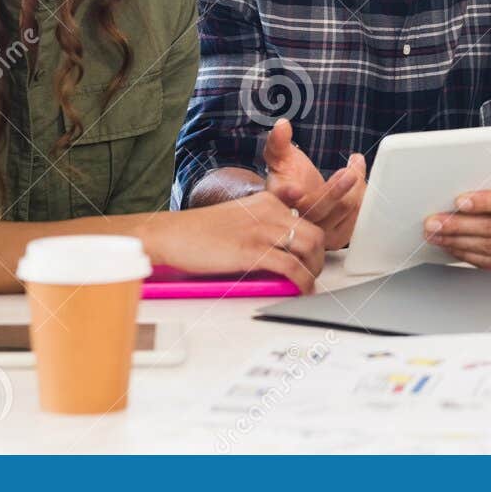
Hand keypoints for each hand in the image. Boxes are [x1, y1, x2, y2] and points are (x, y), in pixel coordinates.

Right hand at [147, 190, 325, 292]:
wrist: (170, 235)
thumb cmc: (198, 233)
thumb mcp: (238, 220)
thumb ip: (261, 227)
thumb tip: (280, 251)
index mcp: (266, 202)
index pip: (306, 216)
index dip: (318, 238)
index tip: (319, 253)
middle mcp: (269, 211)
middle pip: (315, 232)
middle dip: (320, 257)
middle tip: (313, 272)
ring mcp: (261, 229)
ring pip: (309, 247)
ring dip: (314, 269)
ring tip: (306, 283)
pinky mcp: (252, 250)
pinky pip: (291, 267)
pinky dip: (301, 281)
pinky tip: (300, 289)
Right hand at [263, 119, 365, 249]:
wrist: (303, 199)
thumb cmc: (290, 176)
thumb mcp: (280, 157)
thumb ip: (278, 141)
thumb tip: (282, 125)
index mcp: (278, 201)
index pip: (281, 201)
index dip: (287, 196)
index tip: (295, 189)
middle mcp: (297, 221)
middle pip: (319, 207)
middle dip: (337, 188)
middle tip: (353, 166)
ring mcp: (318, 232)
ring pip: (344, 210)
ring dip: (356, 184)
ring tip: (355, 165)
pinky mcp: (338, 238)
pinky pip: (358, 218)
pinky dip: (363, 195)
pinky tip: (359, 182)